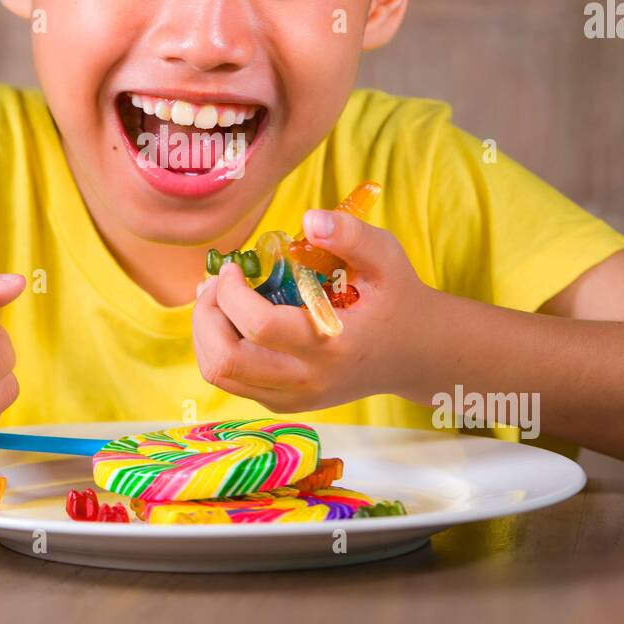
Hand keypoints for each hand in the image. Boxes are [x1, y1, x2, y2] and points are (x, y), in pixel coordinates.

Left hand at [192, 209, 432, 410]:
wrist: (417, 353)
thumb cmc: (397, 298)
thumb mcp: (386, 258)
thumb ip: (351, 235)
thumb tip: (308, 220)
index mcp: (331, 345)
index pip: (259, 326)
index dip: (231, 292)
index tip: (234, 265)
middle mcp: (308, 380)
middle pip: (226, 362)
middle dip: (207, 316)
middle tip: (215, 284)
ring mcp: (295, 397)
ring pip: (221, 376)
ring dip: (206, 334)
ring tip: (218, 300)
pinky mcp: (286, 402)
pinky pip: (233, 383)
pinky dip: (219, 350)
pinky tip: (233, 320)